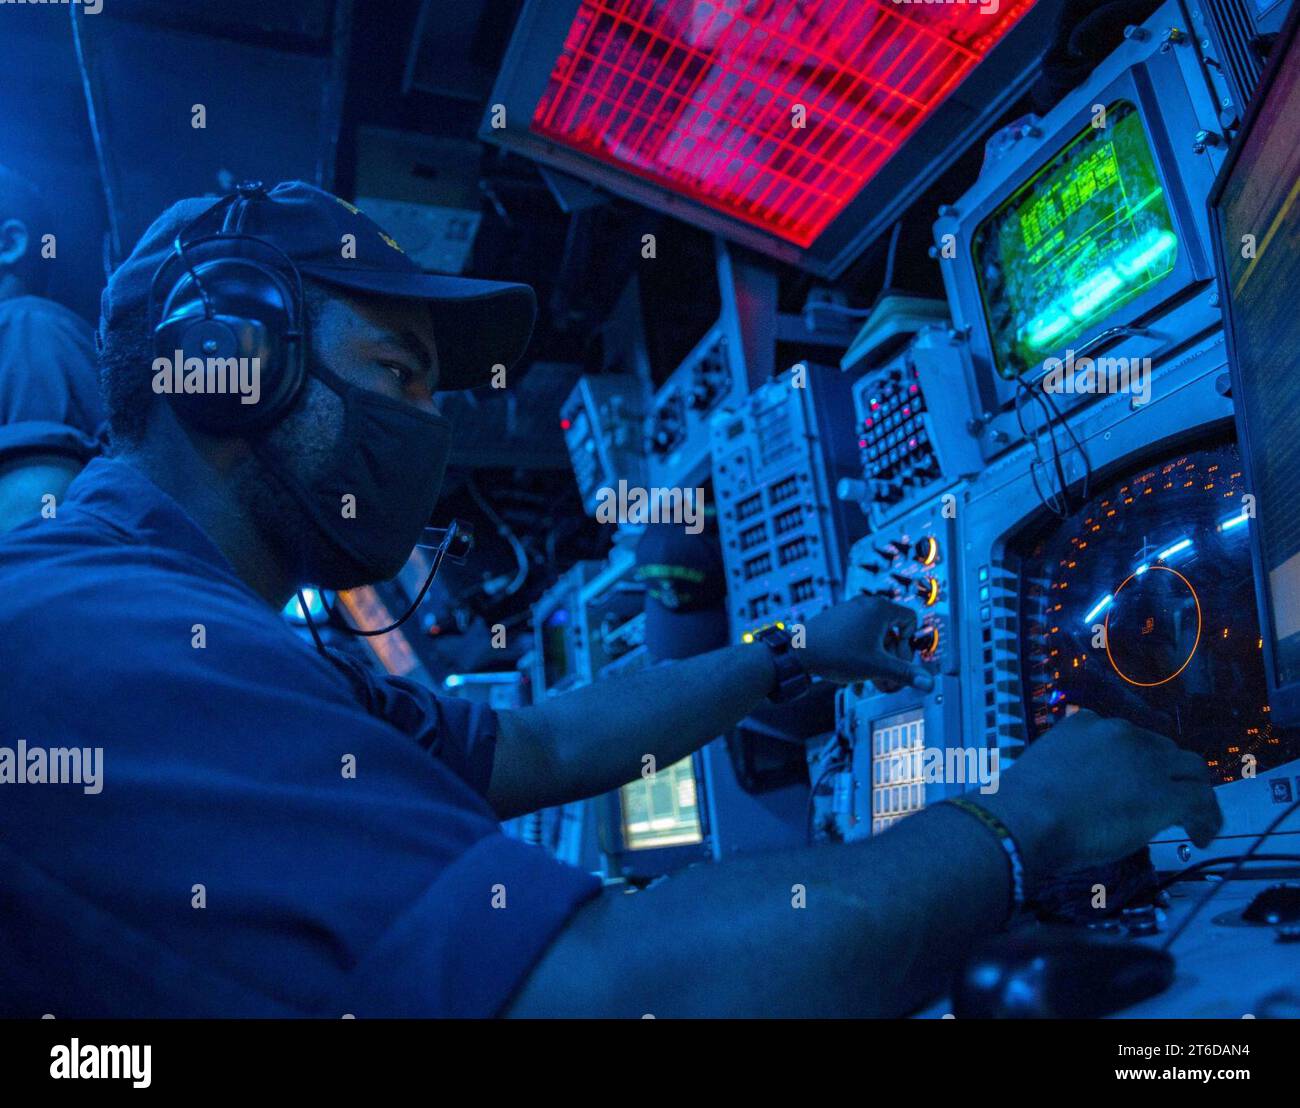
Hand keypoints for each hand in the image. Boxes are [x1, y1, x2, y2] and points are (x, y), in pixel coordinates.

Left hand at [800, 594, 919, 685]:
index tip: (898, 661)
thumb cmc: (835, 654)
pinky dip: (862, 654)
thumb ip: (905, 674)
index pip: (910, 620)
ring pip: (874, 636)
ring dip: (878, 659)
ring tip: (872, 681)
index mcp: (879, 609)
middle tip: (888, 679)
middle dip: (893, 658)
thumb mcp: (876, 666)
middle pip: (892, 630)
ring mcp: (850, 611)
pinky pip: (859, 636)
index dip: (909, 644)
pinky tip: (855, 676)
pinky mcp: (837, 620)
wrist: (797, 652)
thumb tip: (929, 683)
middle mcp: (865, 604)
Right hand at [977, 709, 1222, 883]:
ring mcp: (1146, 762)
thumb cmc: (1024, 803)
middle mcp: (1121, 733)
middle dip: (1167, 774)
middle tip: (1164, 801)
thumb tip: (1078, 787)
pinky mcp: (1164, 794)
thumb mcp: (1045, 766)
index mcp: (1087, 724)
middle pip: (1163, 749)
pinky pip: (1201, 801)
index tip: (1134, 783)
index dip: (1137, 762)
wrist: (1029, 818)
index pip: (1127, 738)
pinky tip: (1202, 835)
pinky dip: (1206, 818)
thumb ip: (1069, 765)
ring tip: (1193, 818)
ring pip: (1191, 769)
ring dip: (1193, 791)